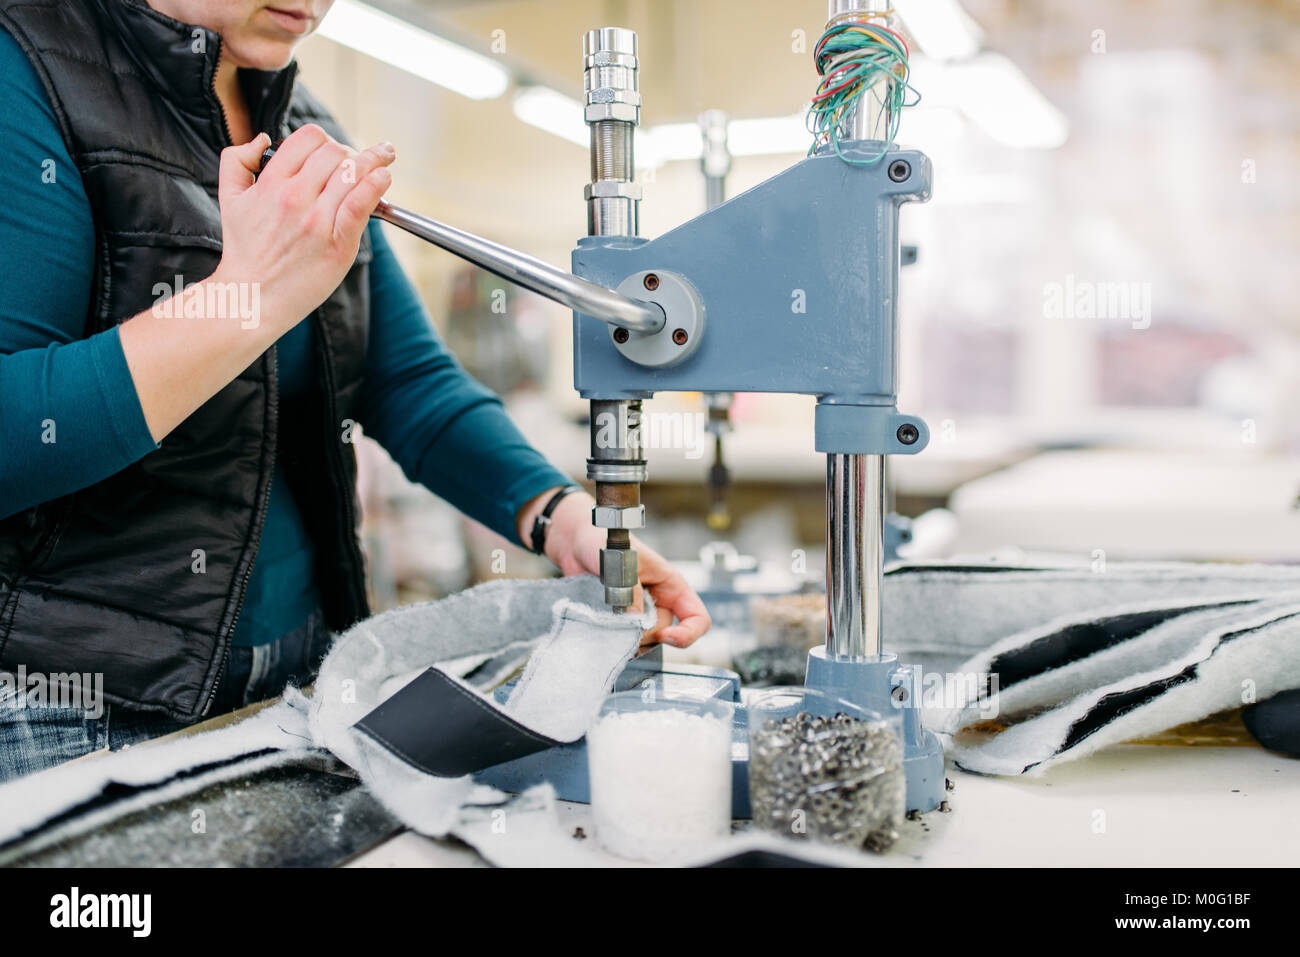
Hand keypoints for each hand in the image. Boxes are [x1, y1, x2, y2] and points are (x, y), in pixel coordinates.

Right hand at [213, 125, 394, 327]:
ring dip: (373, 160)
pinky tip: (385, 176)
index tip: (333, 151)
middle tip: (358, 161)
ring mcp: (317, 221)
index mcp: (270, 183)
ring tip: (384, 156)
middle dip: (350, 151)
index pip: (308, 138)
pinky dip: (377, 185)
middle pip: (335, 152)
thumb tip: (263, 138)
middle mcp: (294, 198)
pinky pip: (360, 204)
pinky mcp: (338, 244)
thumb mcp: (229, 198)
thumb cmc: (246, 250)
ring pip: (353, 173)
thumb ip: (237, 160)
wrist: (252, 296)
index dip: (324, 140)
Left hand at [522, 489, 711, 647]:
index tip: (664, 636)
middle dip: (643, 634)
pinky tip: (599, 623)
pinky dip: (612, 639)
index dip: (687, 633)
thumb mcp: (622, 562)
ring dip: (625, 637)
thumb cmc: (603, 540)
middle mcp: (659, 603)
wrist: (575, 542)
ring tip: (605, 614)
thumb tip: (635, 623)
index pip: (698, 618)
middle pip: (663, 635)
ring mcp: (638, 614)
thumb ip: (631, 593)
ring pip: (642, 642)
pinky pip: (622, 642)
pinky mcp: (619, 622)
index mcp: (671, 586)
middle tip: (618, 617)